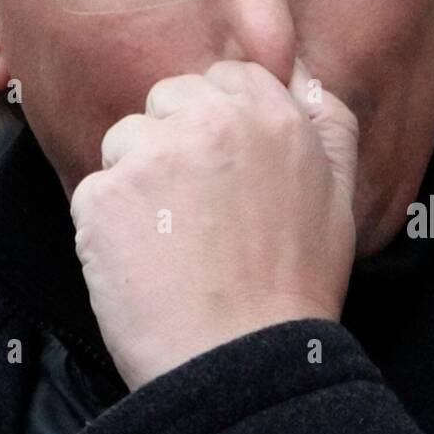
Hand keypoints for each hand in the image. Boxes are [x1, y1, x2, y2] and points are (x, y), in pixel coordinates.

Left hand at [70, 58, 358, 389]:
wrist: (239, 360)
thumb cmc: (293, 288)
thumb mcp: (339, 196)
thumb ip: (328, 124)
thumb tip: (301, 74)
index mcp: (273, 116)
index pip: (225, 75)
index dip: (215, 116)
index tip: (217, 163)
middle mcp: (213, 120)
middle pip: (167, 99)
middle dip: (171, 141)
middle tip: (191, 208)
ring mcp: (154, 154)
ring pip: (124, 140)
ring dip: (136, 181)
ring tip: (168, 241)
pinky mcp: (107, 193)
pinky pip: (94, 191)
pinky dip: (107, 227)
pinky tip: (141, 263)